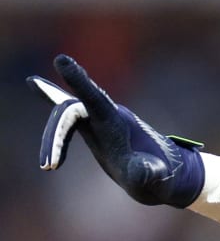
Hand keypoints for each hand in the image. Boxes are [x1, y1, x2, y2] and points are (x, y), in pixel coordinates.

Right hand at [29, 54, 205, 207]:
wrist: (166, 176)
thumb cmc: (159, 179)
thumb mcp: (153, 179)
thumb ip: (146, 173)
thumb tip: (141, 172)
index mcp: (119, 123)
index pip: (94, 99)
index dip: (78, 81)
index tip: (61, 60)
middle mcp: (108, 116)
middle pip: (70, 112)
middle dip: (55, 136)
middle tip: (50, 166)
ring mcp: (100, 120)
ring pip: (65, 114)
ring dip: (52, 139)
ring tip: (47, 159)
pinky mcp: (95, 127)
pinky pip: (69, 111)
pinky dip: (51, 96)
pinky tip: (33, 83)